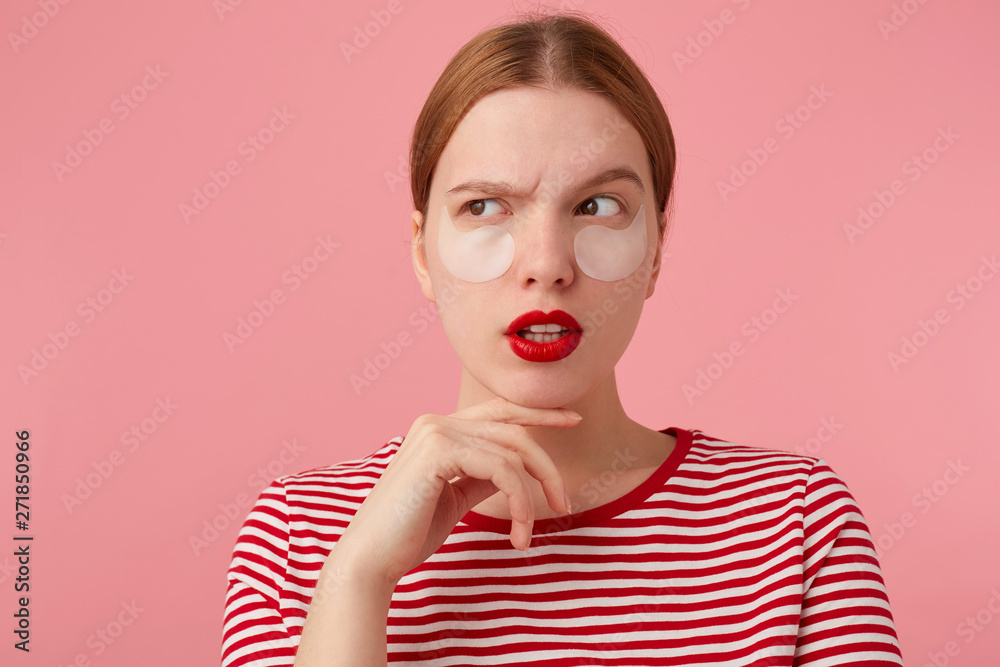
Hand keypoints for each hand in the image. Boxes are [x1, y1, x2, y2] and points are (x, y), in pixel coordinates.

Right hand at [330, 396, 579, 589]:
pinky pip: (501, 469)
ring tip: (528, 534)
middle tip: (565, 503)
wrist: (371, 558)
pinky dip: (519, 502)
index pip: (499, 411)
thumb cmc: (409, 534)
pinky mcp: (439, 451)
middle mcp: (436, 421)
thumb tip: (515, 469)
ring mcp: (436, 431)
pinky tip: (519, 532)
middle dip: (547, 466)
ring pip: (512, 452)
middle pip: (513, 430)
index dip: (538, 413)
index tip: (572, 419)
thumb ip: (481, 476)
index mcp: (438, 429)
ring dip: (532, 497)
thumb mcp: (455, 498)